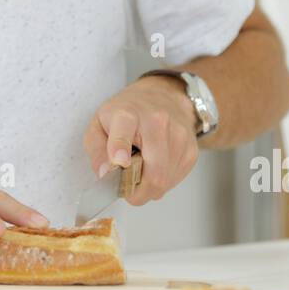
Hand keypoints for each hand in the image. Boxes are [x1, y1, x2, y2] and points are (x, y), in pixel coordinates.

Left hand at [83, 75, 199, 205]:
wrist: (164, 97)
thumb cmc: (127, 113)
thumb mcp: (99, 125)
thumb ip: (97, 151)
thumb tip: (105, 174)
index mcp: (128, 114)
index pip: (124, 132)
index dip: (120, 148)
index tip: (120, 161)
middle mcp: (157, 122)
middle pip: (154, 171)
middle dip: (138, 192)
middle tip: (127, 191)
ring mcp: (179, 135)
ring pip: (165, 181)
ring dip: (149, 187)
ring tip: (141, 172)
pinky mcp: (191, 149)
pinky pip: (175, 179)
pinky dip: (163, 182)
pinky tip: (155, 167)